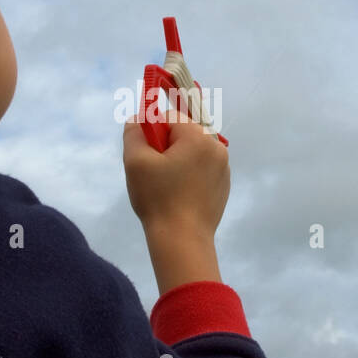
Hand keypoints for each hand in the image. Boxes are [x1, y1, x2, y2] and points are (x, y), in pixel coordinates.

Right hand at [123, 116, 229, 293]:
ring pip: (192, 152)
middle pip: (183, 134)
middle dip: (165, 148)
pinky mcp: (224, 186)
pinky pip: (202, 170)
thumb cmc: (158, 198)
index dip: (153, 134)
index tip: (146, 156)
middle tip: (154, 173)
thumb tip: (137, 118)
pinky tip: (179, 196)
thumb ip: (134, 133)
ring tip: (166, 187)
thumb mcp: (135, 162)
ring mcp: (224, 168)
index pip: (170, 118)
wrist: (183, 240)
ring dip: (177, 161)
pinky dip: (189, 176)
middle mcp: (217, 147)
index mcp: (199, 137)